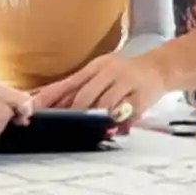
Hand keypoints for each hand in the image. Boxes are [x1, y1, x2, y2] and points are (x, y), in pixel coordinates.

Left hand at [34, 53, 167, 127]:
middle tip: (63, 125)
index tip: (35, 108)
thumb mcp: (102, 74)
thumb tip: (49, 102)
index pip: (68, 82)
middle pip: (85, 95)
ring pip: (104, 104)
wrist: (159, 68)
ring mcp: (126, 82)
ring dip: (95, 118)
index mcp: (96, 66)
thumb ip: (80, 89)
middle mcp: (109, 71)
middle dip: (73, 113)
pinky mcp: (141, 96)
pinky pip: (125, 112)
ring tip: (88, 128)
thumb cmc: (125, 74)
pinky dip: (116, 121)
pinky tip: (112, 127)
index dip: (51, 97)